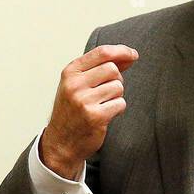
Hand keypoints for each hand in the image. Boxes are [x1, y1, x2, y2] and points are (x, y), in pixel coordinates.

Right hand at [40, 44, 138, 178]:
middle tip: (107, 92)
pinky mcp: (95, 116)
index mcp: (70, 73)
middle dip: (116, 79)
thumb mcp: (78, 84)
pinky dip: (117, 109)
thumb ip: (100, 68)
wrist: (61, 142)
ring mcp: (83, 100)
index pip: (101, 52)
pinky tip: (105, 114)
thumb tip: (128, 56)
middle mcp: (74, 84)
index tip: (133, 55)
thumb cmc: (72, 110)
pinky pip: (120, 103)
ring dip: (116, 96)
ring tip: (103, 104)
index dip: (122, 51)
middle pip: (113, 69)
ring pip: (118, 87)